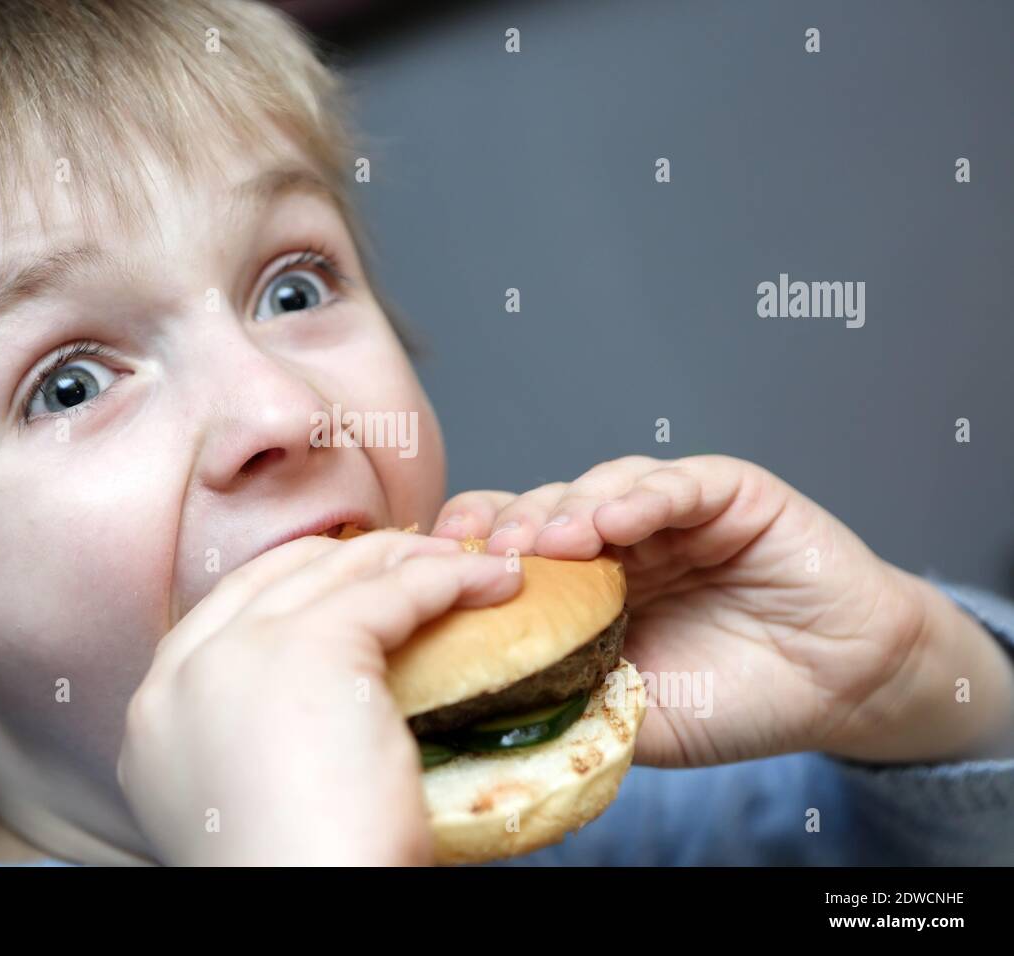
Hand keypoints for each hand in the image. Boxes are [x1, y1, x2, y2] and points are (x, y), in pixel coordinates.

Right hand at [117, 530, 520, 864]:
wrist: (306, 921)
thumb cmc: (300, 879)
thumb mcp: (247, 800)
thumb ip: (251, 739)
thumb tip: (305, 715)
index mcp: (156, 714)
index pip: (227, 610)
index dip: (296, 584)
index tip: (353, 585)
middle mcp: (182, 672)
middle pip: (277, 576)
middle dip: (353, 560)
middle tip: (417, 566)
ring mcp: (239, 652)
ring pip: (336, 569)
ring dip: (412, 560)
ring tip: (469, 569)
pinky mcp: (311, 647)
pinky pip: (394, 590)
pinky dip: (450, 579)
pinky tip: (491, 584)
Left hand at [431, 455, 1013, 766]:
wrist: (841, 689)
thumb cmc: (734, 698)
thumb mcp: (635, 711)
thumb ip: (574, 694)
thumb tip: (481, 702)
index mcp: (585, 583)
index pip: (512, 550)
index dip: (473, 552)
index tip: (435, 567)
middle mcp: (619, 538)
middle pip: (543, 510)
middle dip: (512, 530)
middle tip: (490, 556)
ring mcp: (671, 510)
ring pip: (601, 487)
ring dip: (570, 510)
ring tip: (551, 541)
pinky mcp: (730, 493)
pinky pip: (679, 483)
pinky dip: (646, 496)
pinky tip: (617, 519)